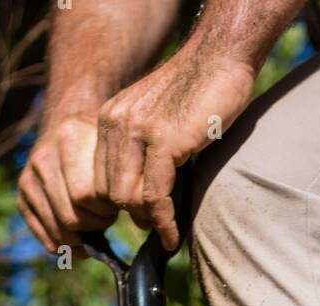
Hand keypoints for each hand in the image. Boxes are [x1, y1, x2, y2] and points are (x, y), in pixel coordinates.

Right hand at [18, 114, 117, 256]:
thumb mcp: (113, 149)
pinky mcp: (22, 197)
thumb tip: (139, 218)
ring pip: (59, 232)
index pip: (86, 196)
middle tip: (107, 218)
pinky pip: (47, 238)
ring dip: (82, 238)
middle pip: (71, 217)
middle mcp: (43, 159)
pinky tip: (80, 241)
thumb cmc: (99, 145)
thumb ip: (121, 178)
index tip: (117, 207)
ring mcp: (28, 179)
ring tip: (94, 225)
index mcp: (68, 140)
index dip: (106, 210)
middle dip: (95, 225)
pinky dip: (67, 247)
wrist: (65, 124)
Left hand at [95, 47, 255, 249]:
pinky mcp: (163, 141)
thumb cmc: (199, 89)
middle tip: (157, 225)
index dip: (119, 205)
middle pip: (110, 193)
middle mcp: (116, 123)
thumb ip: (143, 150)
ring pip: (128, 199)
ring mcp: (137, 131)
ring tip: (167, 230)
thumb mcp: (157, 120)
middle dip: (133, 216)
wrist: (220, 56)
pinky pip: (154, 197)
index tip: (141, 217)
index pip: (99, 179)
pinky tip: (173, 235)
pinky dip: (164, 223)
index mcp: (110, 119)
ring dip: (149, 222)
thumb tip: (143, 200)